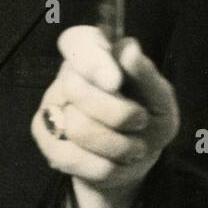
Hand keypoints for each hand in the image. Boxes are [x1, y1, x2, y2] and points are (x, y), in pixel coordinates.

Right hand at [31, 25, 179, 207]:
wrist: (135, 160)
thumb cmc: (149, 121)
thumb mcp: (161, 101)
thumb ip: (147, 75)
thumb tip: (129, 48)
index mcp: (97, 55)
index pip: (77, 41)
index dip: (92, 60)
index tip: (115, 82)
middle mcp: (68, 76)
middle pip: (77, 89)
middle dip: (118, 114)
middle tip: (140, 122)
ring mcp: (51, 106)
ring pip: (77, 127)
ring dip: (117, 145)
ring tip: (134, 148)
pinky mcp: (46, 138)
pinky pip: (70, 157)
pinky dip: (103, 166)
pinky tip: (115, 163)